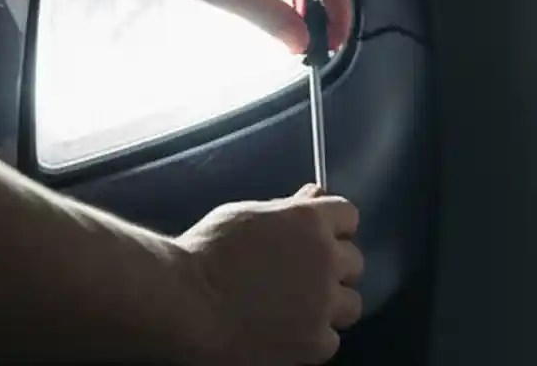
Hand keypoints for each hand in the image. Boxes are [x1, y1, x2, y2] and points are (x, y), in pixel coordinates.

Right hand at [174, 184, 364, 364]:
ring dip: (330, 304)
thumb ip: (287, 208)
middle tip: (302, 278)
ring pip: (350, 303)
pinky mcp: (313, 342)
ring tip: (298, 309)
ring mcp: (323, 303)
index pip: (348, 216)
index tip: (318, 239)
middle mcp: (326, 259)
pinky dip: (313, 339)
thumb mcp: (246, 215)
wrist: (183, 303)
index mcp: (310, 221)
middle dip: (333, 267)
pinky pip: (330, 340)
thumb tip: (315, 194)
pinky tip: (287, 334)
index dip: (334, 228)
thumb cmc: (204, 253)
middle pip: (354, 261)